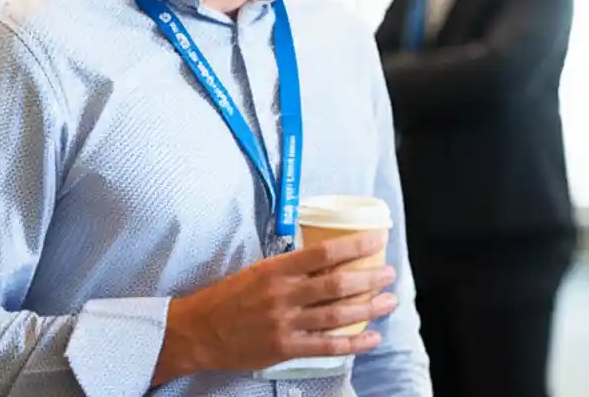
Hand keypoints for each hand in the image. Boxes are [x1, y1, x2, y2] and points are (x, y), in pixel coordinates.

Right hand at [153, 231, 397, 384]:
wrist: (199, 331)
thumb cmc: (229, 297)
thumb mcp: (257, 270)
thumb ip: (290, 266)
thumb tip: (327, 256)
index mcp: (276, 269)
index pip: (324, 253)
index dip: (355, 246)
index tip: (378, 240)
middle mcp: (284, 295)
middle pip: (338, 285)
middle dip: (370, 279)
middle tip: (389, 274)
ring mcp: (285, 324)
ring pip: (338, 315)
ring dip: (368, 308)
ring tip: (388, 301)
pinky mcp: (285, 348)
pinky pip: (327, 347)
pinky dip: (353, 343)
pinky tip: (371, 338)